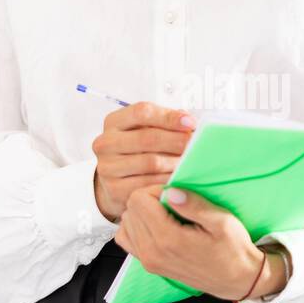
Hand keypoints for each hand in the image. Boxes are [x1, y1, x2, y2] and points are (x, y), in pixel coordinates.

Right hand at [92, 101, 195, 222]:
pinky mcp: (115, 190)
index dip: (169, 116)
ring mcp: (108, 167)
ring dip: (176, 162)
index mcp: (114, 122)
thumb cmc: (137, 151)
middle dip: (177, 140)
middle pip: (148, 138)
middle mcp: (106, 143)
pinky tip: (180, 179)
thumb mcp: (145, 130)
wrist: (115, 181)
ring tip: (193, 162)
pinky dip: (168, 181)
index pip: (142, 112)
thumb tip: (192, 123)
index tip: (191, 123)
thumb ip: (165, 122)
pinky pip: (149, 185)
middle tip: (197, 145)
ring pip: (151, 162)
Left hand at [113, 184, 290, 302]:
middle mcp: (152, 252)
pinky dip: (136, 227)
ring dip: (142, 213)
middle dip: (149, 199)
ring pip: (125, 223)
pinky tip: (156, 226)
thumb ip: (194, 205)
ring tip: (166, 214)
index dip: (156, 190)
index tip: (176, 195)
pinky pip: (126, 239)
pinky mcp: (149, 265)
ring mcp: (148, 261)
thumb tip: (171, 192)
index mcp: (168, 239)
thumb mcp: (222, 222)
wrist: (236, 279)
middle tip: (174, 204)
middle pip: (130, 209)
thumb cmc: (233, 249)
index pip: (138, 200)